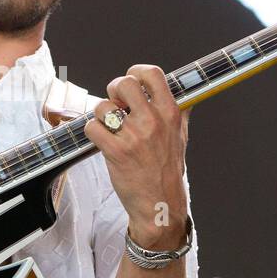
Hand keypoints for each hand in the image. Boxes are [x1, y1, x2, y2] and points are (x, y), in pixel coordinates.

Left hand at [82, 65, 189, 249]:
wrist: (160, 205)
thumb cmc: (168, 170)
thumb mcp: (181, 137)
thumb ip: (180, 112)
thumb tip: (184, 93)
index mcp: (170, 113)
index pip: (151, 75)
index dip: (136, 72)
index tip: (131, 79)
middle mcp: (152, 121)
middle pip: (123, 83)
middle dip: (113, 91)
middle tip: (116, 104)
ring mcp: (133, 136)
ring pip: (103, 107)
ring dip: (101, 116)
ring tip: (110, 128)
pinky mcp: (116, 152)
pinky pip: (92, 127)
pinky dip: (93, 133)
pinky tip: (103, 141)